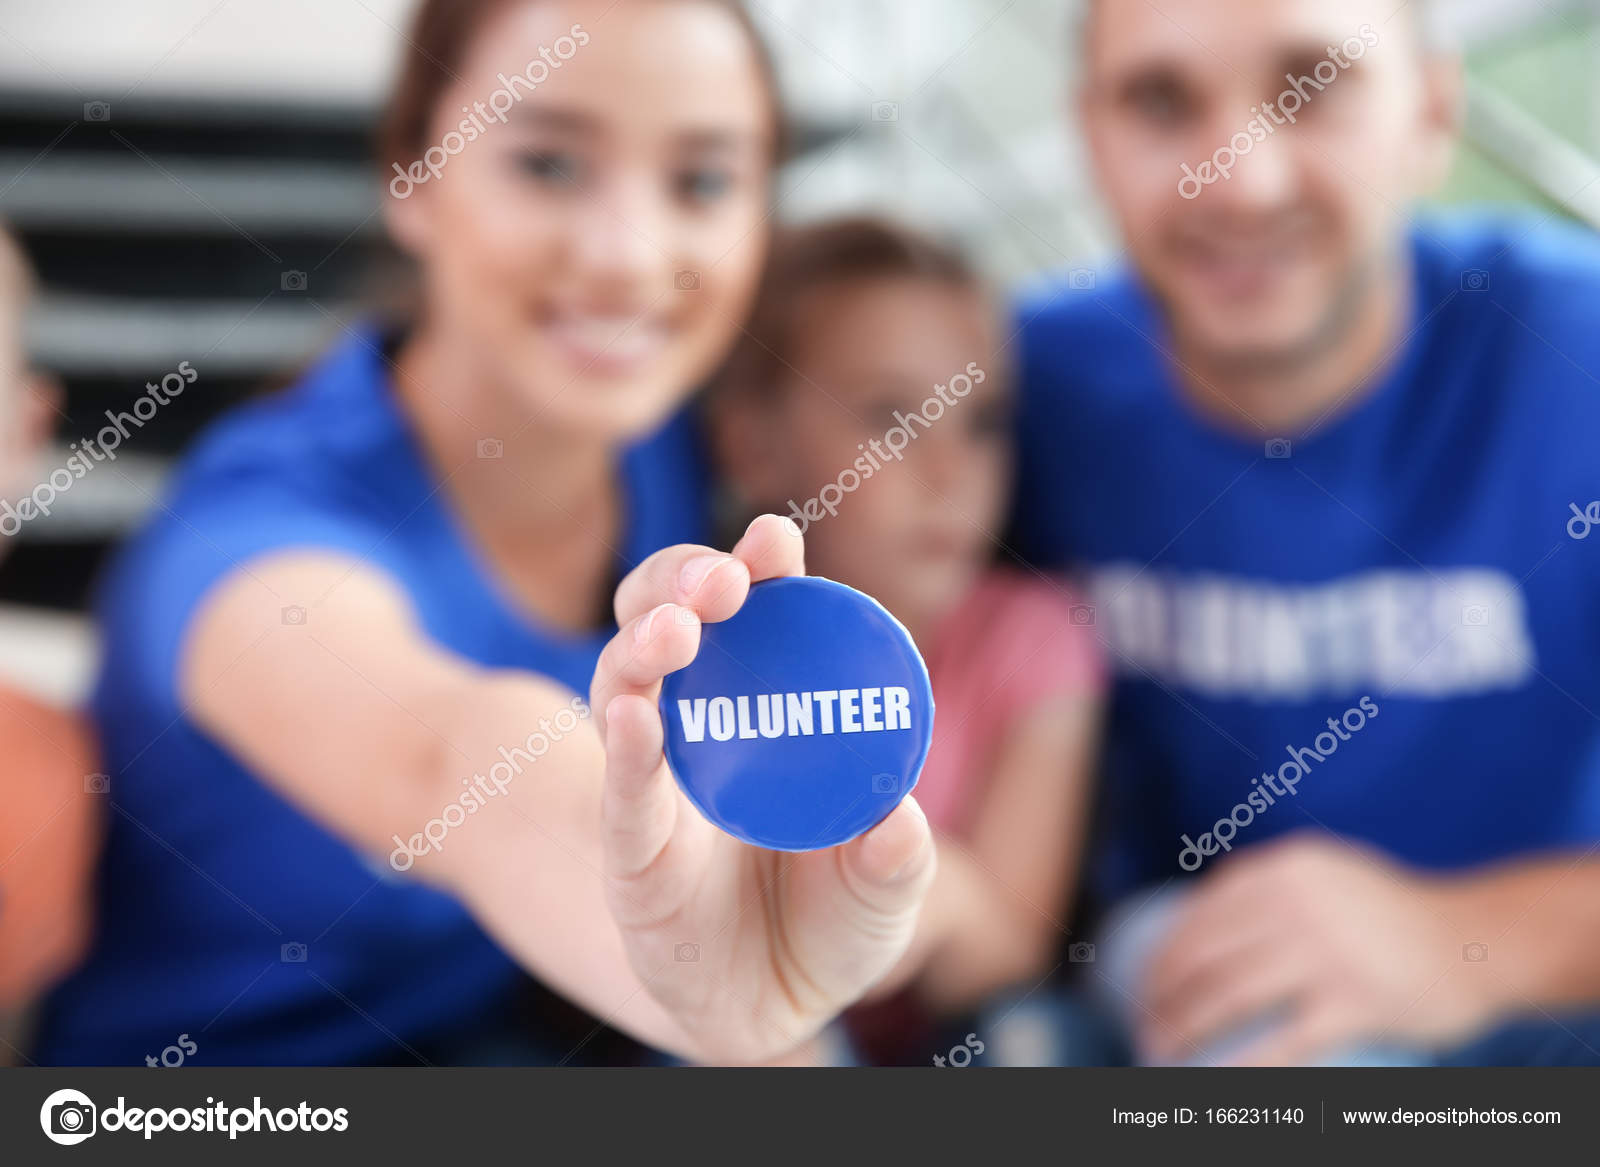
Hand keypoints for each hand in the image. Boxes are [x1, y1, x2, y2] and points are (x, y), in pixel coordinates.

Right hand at [590, 514, 936, 1063]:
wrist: (769, 1006)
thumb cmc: (830, 920)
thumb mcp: (885, 888)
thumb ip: (895, 859)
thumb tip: (898, 822)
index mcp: (768, 715)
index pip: (758, 622)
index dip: (760, 571)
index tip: (773, 537)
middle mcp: (702, 731)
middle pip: (670, 624)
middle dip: (684, 580)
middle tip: (723, 577)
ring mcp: (655, 784)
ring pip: (626, 687)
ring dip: (646, 644)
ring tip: (678, 627)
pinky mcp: (631, 854)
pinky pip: (622, 794)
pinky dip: (625, 748)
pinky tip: (635, 715)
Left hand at [1140, 833, 1506, 1064]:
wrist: (1480, 940)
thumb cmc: (1395, 915)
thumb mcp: (1327, 876)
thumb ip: (1269, 890)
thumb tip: (1194, 922)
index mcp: (1285, 870)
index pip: (1201, 915)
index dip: (1162, 955)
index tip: (1142, 986)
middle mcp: (1299, 903)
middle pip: (1205, 956)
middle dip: (1161, 996)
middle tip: (1146, 1026)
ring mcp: (1328, 952)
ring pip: (1229, 996)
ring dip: (1184, 1030)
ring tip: (1162, 1051)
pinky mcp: (1356, 1001)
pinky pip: (1284, 1042)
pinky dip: (1242, 1066)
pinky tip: (1214, 1084)